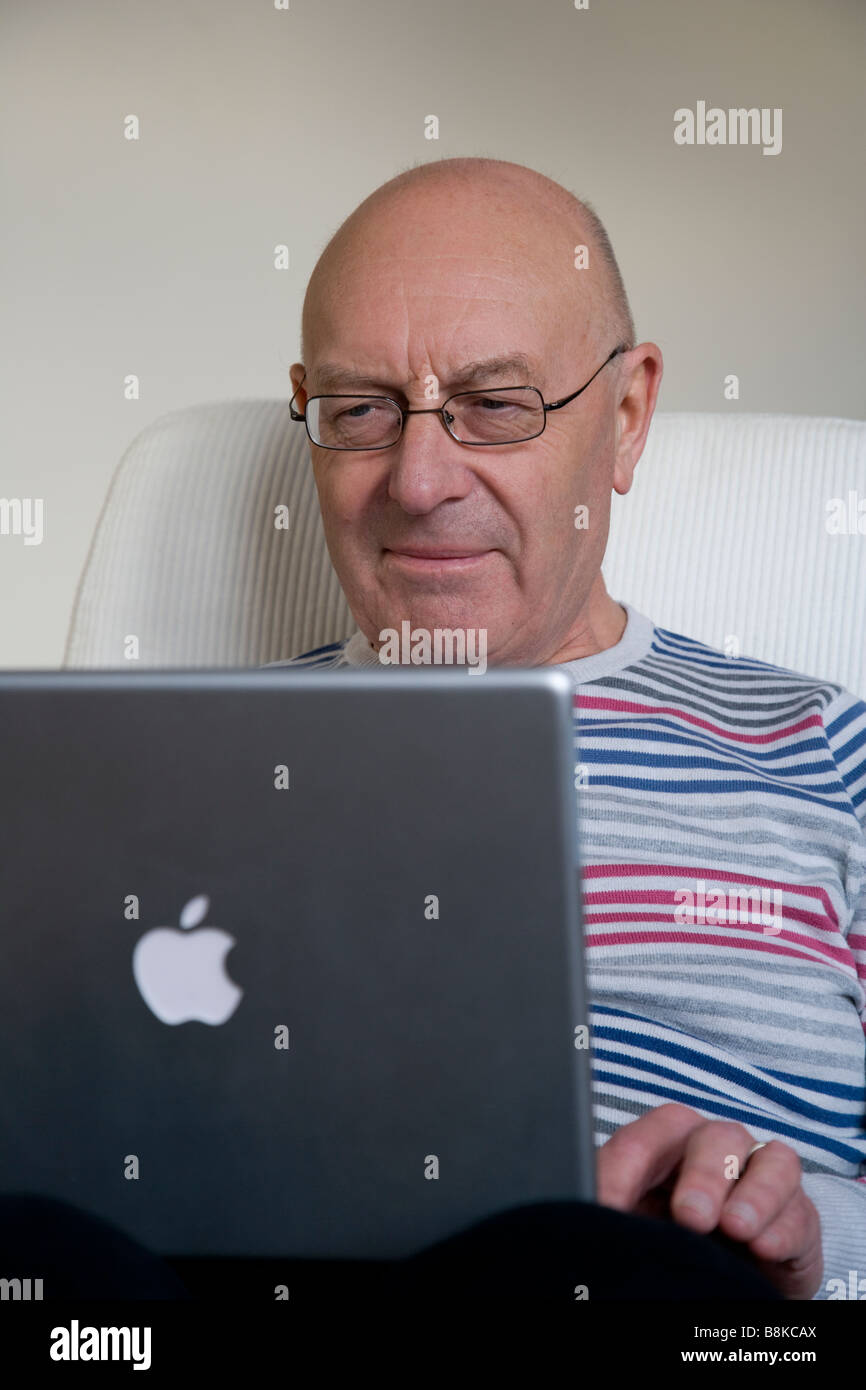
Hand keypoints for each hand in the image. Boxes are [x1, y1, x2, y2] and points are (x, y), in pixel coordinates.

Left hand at [596, 1102, 822, 1298]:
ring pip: (771, 1159)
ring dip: (756, 1193)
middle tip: (690, 1217)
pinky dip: (783, 1227)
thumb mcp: (630, 1224)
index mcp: (664, 1152)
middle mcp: (714, 1155)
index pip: (645, 1137)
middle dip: (704, 1174)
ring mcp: (760, 1181)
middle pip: (714, 1137)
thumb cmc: (664, 1243)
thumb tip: (581, 1202)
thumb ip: (609, 1204)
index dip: (628, 1164)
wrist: (716, 1285)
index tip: (611, 1201)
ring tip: (736, 1229)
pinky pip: (801, 1208)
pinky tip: (764, 1249)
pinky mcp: (796, 1218)